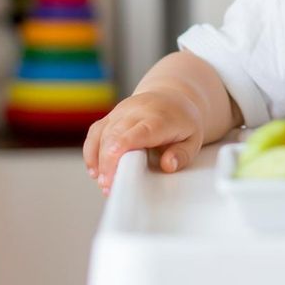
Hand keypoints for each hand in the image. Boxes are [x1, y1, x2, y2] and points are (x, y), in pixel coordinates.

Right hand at [83, 88, 204, 193]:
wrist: (172, 97)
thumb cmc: (182, 122)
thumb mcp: (193, 139)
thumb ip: (183, 154)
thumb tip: (168, 165)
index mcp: (159, 117)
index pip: (137, 132)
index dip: (122, 149)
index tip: (113, 170)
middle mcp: (137, 111)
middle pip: (114, 134)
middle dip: (107, 162)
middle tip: (108, 187)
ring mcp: (121, 111)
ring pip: (102, 133)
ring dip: (98, 160)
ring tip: (103, 183)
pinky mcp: (111, 116)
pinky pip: (96, 132)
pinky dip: (92, 151)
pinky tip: (95, 170)